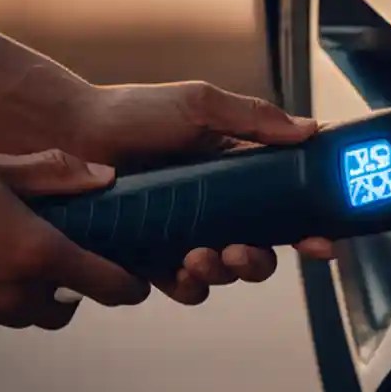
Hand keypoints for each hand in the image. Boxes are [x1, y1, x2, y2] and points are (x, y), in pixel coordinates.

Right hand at [0, 145, 147, 328]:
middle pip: (72, 307)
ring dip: (39, 292)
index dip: (130, 282)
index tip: (134, 271)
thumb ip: (59, 175)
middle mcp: (16, 295)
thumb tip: (109, 178)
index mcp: (39, 257)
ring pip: (33, 313)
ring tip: (22, 248)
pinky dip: (0, 292)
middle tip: (69, 248)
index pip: (113, 288)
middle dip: (79, 285)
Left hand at [65, 81, 335, 304]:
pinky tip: (178, 271)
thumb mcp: (200, 104)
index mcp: (238, 175)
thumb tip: (310, 131)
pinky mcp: (150, 257)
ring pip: (224, 274)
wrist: (68, 132)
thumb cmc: (132, 112)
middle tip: (241, 251)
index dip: (310, 230)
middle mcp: (216, 210)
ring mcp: (184, 236)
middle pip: (260, 253)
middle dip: (259, 261)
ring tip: (200, 256)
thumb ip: (254, 118)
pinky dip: (187, 286)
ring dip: (222, 273)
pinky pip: (181, 286)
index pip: (287, 209)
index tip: (322, 244)